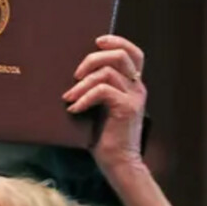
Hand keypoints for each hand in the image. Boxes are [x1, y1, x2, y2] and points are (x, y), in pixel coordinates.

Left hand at [62, 35, 146, 168]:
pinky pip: (102, 91)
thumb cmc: (107, 140)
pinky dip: (85, 97)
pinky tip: (74, 109)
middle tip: (76, 74)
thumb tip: (73, 76)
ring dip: (83, 83)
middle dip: (94, 58)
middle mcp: (137, 88)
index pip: (134, 53)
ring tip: (69, 96)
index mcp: (133, 86)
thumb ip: (97, 91)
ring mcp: (133, 98)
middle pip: (121, 55)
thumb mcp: (102, 109)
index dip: (117, 41)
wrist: (119, 165)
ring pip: (108, 72)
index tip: (97, 41)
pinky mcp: (126, 108)